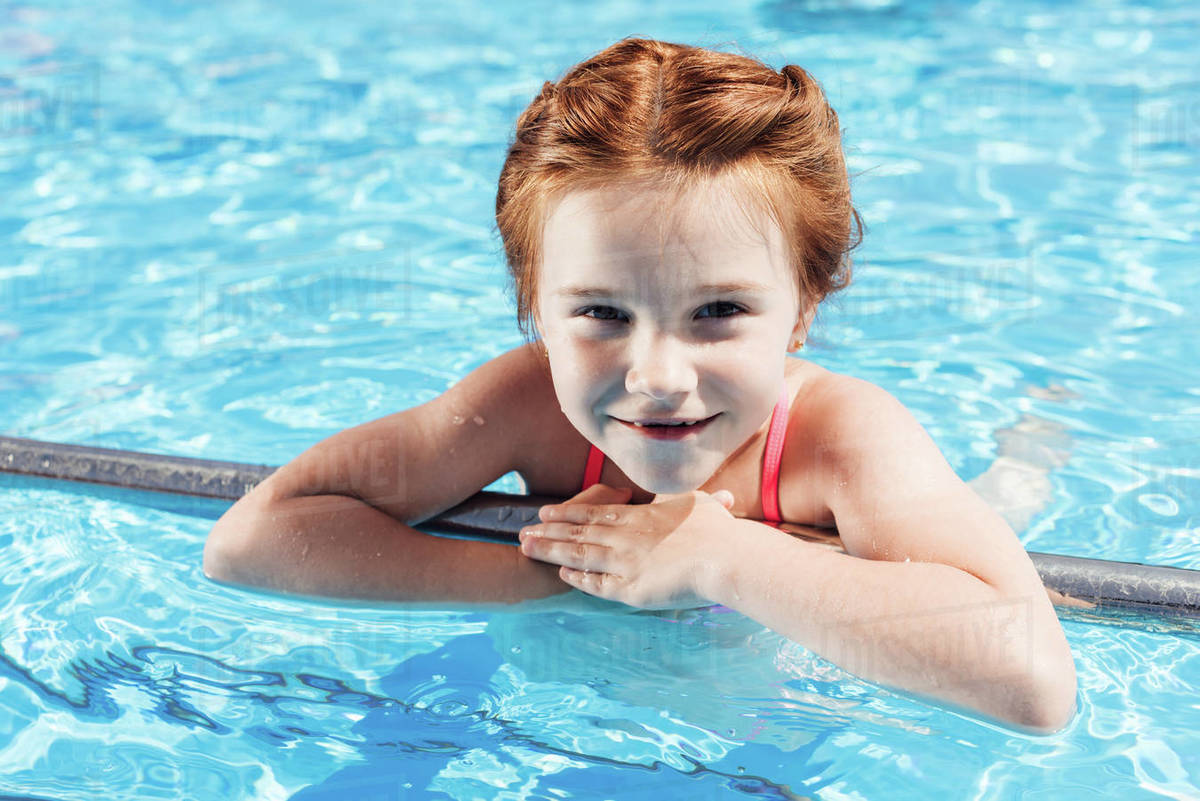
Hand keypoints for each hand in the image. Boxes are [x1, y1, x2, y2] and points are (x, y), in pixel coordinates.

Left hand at [517, 482, 738, 609]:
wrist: (725, 557)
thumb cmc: (717, 529)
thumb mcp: (697, 502)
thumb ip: (684, 499)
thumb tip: (702, 495)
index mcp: (639, 516)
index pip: (594, 513)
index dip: (567, 513)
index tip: (544, 511)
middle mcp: (625, 537)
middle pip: (578, 533)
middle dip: (548, 531)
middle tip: (521, 530)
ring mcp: (625, 563)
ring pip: (580, 555)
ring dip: (551, 551)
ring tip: (526, 548)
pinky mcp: (631, 589)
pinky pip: (598, 585)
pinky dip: (578, 579)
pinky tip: (561, 575)